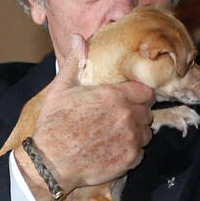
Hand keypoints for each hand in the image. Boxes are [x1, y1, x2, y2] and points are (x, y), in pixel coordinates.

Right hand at [15, 36, 154, 200]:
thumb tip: (78, 38)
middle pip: (147, 112)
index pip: (146, 91)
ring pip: (147, 133)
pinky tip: (115, 151)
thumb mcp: (60, 89)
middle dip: (137, 114)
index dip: (139, 95)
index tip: (130, 100)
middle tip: (121, 119)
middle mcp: (127, 115)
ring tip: (118, 135)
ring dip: (137, 133)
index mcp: (114, 95)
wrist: (51, 162)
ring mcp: (130, 139)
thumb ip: (75, 62)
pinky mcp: (129, 160)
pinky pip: (141, 153)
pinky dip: (132, 152)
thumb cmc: (54, 124)